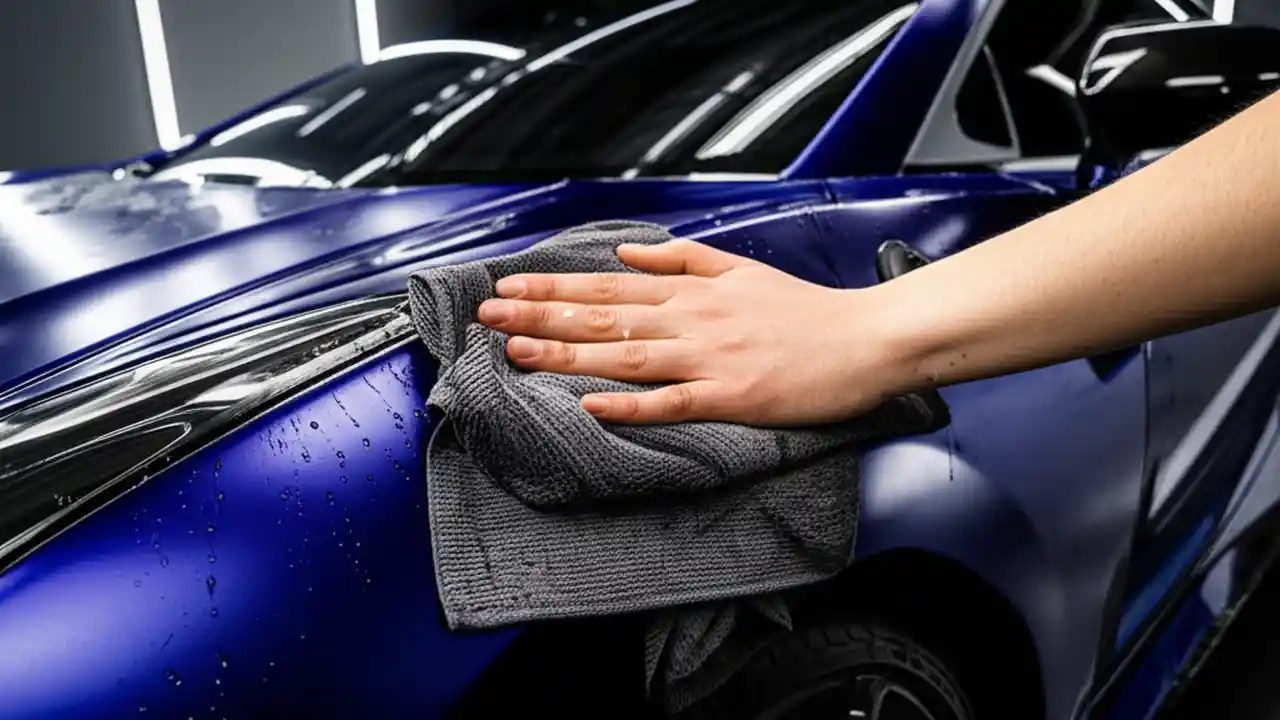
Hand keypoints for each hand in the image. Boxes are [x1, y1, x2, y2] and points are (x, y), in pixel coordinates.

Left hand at [475, 239, 903, 425]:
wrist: (864, 340)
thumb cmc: (803, 310)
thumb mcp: (740, 267)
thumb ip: (682, 258)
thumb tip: (627, 250)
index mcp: (691, 290)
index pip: (607, 284)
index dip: (552, 285)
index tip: (506, 284)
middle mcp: (691, 319)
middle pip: (602, 315)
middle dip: (539, 314)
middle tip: (485, 313)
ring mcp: (709, 359)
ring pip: (624, 355)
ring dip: (567, 352)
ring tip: (516, 350)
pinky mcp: (731, 397)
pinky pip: (671, 402)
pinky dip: (630, 404)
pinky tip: (590, 405)